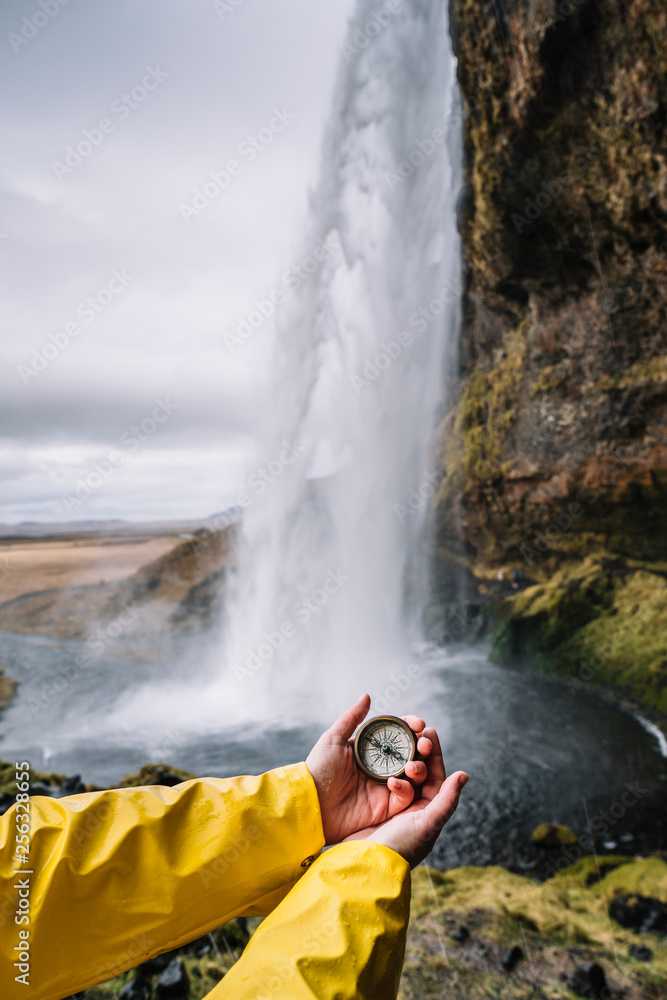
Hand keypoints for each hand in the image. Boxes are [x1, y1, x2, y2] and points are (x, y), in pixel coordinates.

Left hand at [306, 693, 432, 844]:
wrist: (311, 802)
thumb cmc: (318, 769)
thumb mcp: (333, 739)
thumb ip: (352, 718)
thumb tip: (367, 696)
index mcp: (371, 750)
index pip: (398, 735)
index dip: (411, 727)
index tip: (419, 723)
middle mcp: (381, 767)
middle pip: (411, 753)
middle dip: (423, 745)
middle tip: (425, 742)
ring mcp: (385, 787)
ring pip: (414, 775)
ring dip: (420, 766)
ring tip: (412, 764)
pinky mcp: (386, 807)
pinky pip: (405, 797)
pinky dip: (406, 789)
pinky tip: (395, 782)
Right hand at [343, 725, 467, 867]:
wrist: (366, 864)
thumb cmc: (401, 847)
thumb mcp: (427, 823)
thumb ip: (447, 800)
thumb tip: (464, 774)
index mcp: (430, 812)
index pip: (437, 776)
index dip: (434, 753)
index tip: (429, 731)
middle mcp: (414, 808)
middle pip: (419, 772)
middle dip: (418, 754)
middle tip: (414, 739)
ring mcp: (393, 806)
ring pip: (401, 774)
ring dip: (402, 761)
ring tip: (401, 757)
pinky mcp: (374, 805)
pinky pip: (382, 780)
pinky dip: (384, 770)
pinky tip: (382, 765)